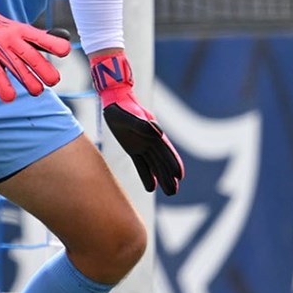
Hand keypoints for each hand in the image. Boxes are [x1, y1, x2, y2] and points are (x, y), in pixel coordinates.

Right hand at [0, 0, 70, 101]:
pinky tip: (10, 97)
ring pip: (16, 67)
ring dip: (28, 81)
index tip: (64, 51)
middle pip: (31, 56)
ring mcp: (0, 49)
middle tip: (53, 80)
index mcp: (24, 31)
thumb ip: (43, 38)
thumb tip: (65, 45)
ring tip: (38, 91)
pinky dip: (3, 87)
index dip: (53, 44)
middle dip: (44, 69)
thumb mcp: (24, 29)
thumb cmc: (8, 30)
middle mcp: (13, 39)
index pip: (41, 37)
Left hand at [91, 52, 184, 195]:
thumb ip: (141, 125)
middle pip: (162, 161)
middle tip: (174, 191)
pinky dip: (147, 175)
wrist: (113, 100)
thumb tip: (158, 132)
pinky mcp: (133, 148)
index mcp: (152, 132)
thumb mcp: (129, 116)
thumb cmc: (120, 107)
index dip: (172, 162)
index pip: (165, 150)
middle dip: (168, 175)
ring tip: (170, 192)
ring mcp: (142, 145)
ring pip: (154, 164)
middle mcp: (150, 140)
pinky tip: (151, 187)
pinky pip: (141, 164)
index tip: (179, 175)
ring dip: (161, 177)